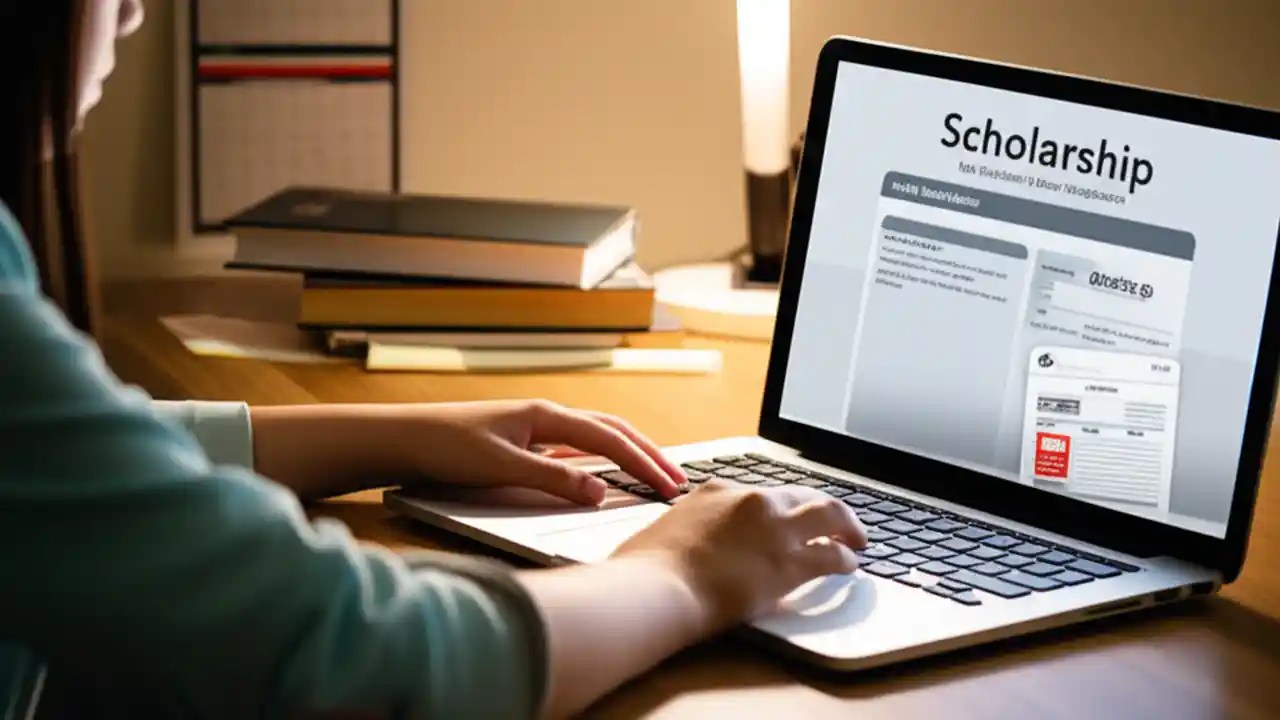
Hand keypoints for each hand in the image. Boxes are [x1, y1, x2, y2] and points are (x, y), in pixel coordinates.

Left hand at [390, 399, 685, 503]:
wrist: (404, 438)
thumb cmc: (446, 449)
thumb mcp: (501, 468)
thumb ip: (553, 480)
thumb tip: (603, 493)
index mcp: (546, 417)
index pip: (610, 440)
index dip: (644, 464)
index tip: (670, 487)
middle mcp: (546, 416)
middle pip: (612, 430)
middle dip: (648, 454)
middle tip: (678, 479)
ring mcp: (536, 427)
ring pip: (597, 436)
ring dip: (629, 453)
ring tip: (654, 472)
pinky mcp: (524, 441)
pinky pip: (577, 446)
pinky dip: (602, 457)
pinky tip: (605, 472)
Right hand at [612, 480, 867, 632]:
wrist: (657, 588)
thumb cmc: (645, 569)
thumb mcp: (663, 532)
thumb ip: (684, 530)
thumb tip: (677, 544)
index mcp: (718, 491)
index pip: (762, 493)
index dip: (782, 506)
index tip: (788, 515)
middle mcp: (753, 500)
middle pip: (804, 495)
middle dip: (824, 509)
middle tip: (837, 522)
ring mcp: (776, 528)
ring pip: (830, 516)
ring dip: (848, 527)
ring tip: (857, 540)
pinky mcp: (790, 562)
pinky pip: (832, 555)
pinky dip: (845, 560)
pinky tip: (849, 568)